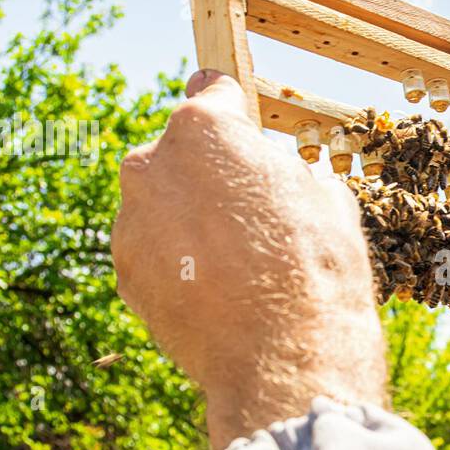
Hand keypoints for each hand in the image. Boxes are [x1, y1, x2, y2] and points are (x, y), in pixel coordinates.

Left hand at [112, 70, 386, 449]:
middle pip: (180, 156)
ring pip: (163, 208)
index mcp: (203, 130)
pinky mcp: (124, 274)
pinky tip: (217, 294)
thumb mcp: (324, 197)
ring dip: (190, 224)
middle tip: (251, 215)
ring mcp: (131, 222)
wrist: (285, 354)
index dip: (234, 112)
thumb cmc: (314, 267)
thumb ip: (283, 172)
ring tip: (236, 266)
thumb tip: (275, 178)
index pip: (212, 94)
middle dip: (209, 177)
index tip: (238, 122)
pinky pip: (153, 255)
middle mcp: (151, 165)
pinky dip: (178, 267)